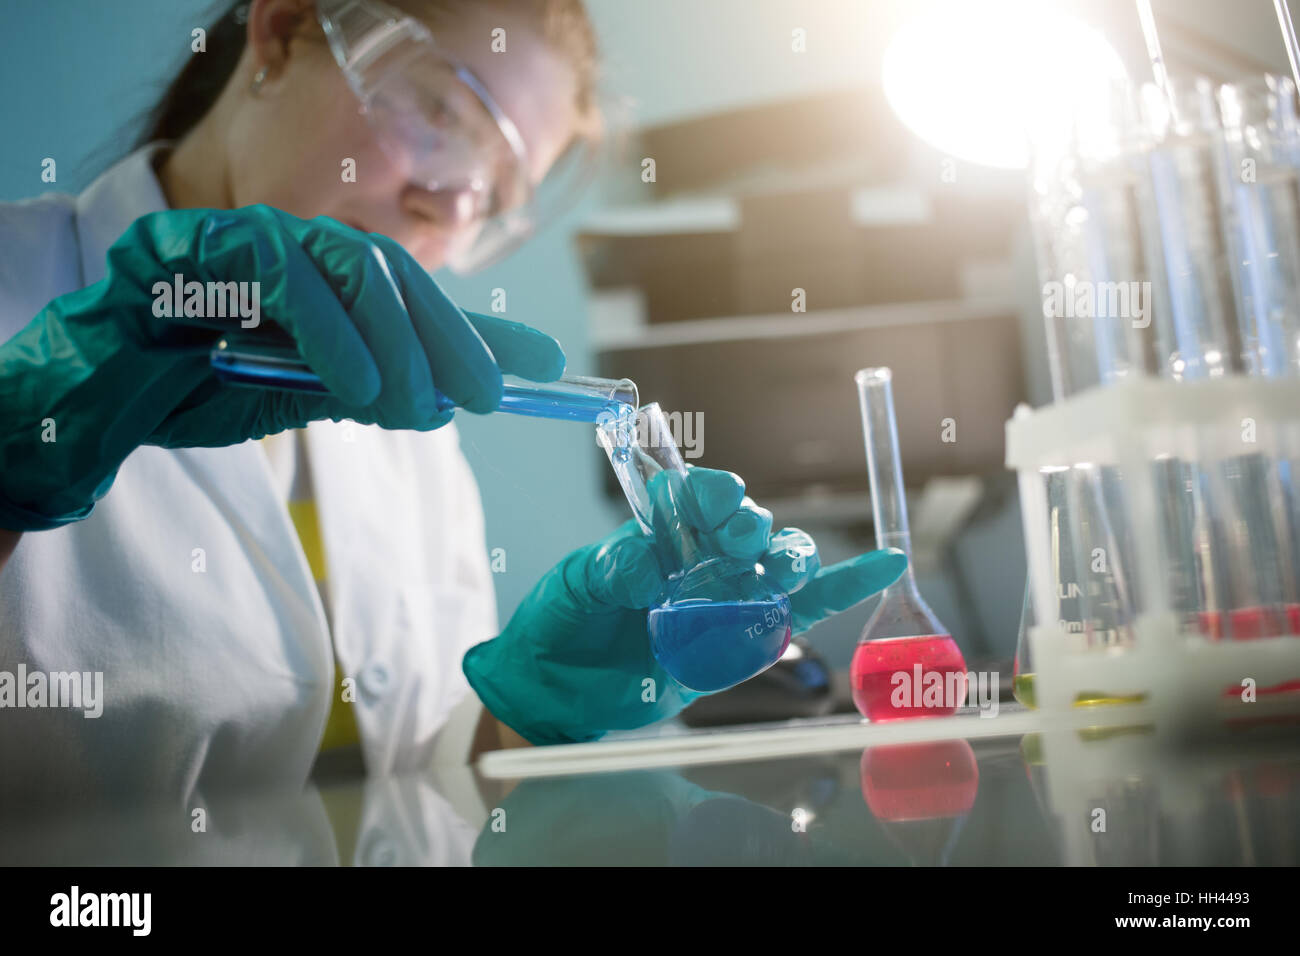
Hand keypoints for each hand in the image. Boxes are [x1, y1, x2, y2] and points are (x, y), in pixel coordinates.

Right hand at [0, 205, 563, 529]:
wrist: (95, 405)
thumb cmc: (195, 391)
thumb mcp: (309, 397)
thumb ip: (378, 388)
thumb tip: (455, 397)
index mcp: (323, 277)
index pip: (414, 291)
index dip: (479, 327)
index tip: (542, 364)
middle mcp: (291, 244)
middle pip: (392, 272)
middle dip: (448, 336)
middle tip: (487, 396)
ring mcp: (241, 235)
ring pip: (344, 263)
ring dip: (395, 339)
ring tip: (416, 405)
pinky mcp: (190, 246)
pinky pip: (278, 273)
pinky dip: (328, 331)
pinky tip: (356, 386)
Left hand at [463, 467, 906, 744]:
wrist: (557, 687)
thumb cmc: (561, 624)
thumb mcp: (573, 586)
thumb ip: (609, 568)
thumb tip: (651, 564)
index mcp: (658, 530)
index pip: (695, 495)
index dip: (711, 494)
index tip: (713, 505)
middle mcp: (700, 555)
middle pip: (746, 524)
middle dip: (750, 525)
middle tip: (737, 541)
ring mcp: (729, 594)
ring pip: (779, 560)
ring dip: (791, 556)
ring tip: (784, 567)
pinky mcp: (746, 637)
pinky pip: (804, 609)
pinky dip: (844, 586)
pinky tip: (883, 565)